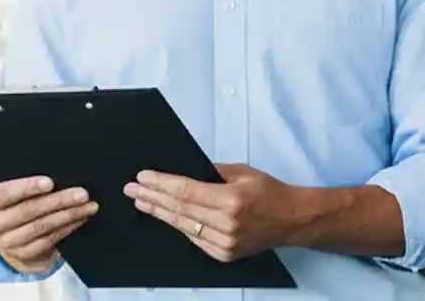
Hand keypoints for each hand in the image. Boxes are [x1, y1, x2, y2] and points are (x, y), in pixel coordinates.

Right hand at [0, 176, 99, 273]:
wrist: (14, 236)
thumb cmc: (19, 203)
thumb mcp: (16, 192)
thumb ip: (29, 184)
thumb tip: (60, 173)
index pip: (5, 193)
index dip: (27, 187)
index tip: (50, 182)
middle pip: (28, 210)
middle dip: (58, 201)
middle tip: (82, 194)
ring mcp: (7, 243)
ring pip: (42, 226)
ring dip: (69, 215)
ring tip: (89, 205)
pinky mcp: (22, 254)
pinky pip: (50, 239)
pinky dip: (69, 227)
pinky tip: (82, 218)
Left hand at [124, 164, 299, 262]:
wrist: (292, 220)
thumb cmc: (270, 192)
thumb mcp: (243, 172)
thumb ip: (213, 171)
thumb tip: (184, 170)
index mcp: (231, 200)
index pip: (186, 191)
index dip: (161, 184)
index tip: (142, 177)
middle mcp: (226, 224)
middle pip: (180, 209)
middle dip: (152, 198)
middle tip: (132, 190)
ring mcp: (224, 243)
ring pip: (183, 226)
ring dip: (159, 213)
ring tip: (141, 202)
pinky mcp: (223, 254)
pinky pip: (194, 239)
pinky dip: (178, 226)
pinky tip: (165, 217)